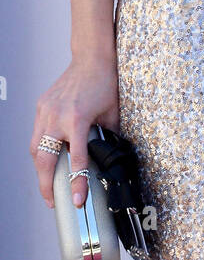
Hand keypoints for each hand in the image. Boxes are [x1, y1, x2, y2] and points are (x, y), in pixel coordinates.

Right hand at [31, 57, 119, 208]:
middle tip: (53, 201)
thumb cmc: (105, 83)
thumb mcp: (112, 113)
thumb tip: (107, 157)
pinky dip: (41, 147)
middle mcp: (58, 116)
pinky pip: (37, 132)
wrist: (92, 57)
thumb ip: (107, 136)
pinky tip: (48, 157)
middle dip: (46, 184)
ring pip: (35, 148)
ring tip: (48, 184)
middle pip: (45, 159)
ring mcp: (46, 110)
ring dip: (40, 168)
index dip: (77, 183)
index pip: (76, 160)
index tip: (77, 201)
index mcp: (78, 119)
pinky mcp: (42, 106)